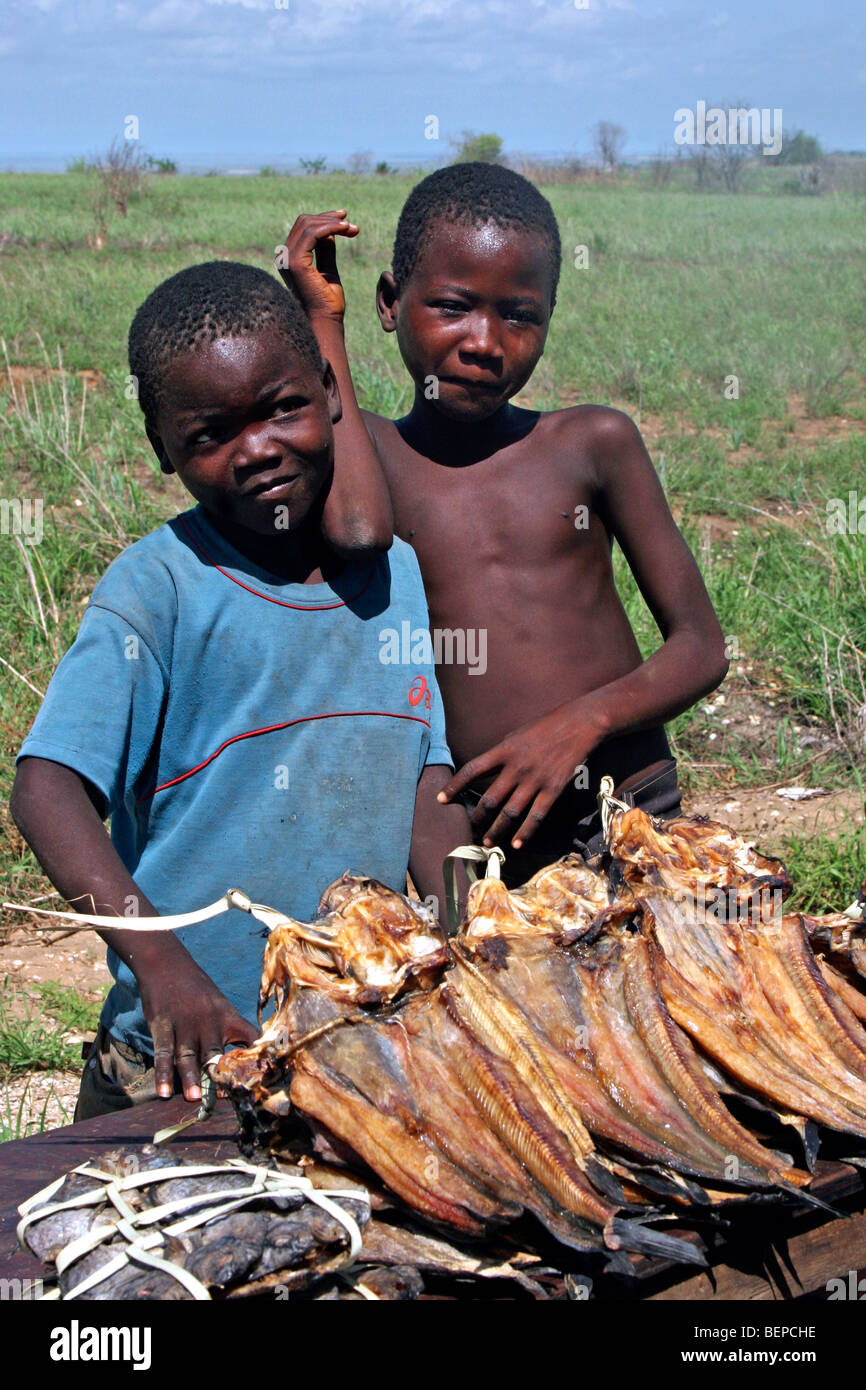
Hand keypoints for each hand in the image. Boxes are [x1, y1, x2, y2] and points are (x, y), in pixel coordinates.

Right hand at [138, 959, 258, 1102]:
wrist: (167, 964)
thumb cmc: (196, 989)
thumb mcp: (219, 1004)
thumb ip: (229, 1028)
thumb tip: (245, 1056)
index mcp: (227, 1016)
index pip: (249, 1037)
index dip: (257, 1057)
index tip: (262, 1078)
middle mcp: (209, 1021)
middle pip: (216, 1052)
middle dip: (220, 1076)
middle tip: (224, 1099)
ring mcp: (185, 1024)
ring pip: (189, 1055)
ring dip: (191, 1078)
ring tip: (193, 1098)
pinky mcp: (163, 1025)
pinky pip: (164, 1052)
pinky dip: (163, 1073)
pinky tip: (163, 1091)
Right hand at [278, 210, 358, 322]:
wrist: (326, 321)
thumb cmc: (328, 303)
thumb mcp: (328, 269)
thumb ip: (326, 250)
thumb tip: (330, 231)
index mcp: (288, 259)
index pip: (303, 229)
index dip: (324, 220)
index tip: (346, 222)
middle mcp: (283, 257)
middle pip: (304, 222)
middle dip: (330, 219)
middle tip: (352, 226)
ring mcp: (287, 259)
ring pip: (308, 225)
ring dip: (333, 223)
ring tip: (352, 228)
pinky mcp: (296, 262)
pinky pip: (312, 234)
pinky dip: (330, 227)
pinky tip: (345, 229)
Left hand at [437, 702, 603, 849]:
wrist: (580, 723)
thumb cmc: (546, 726)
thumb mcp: (516, 735)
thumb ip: (501, 754)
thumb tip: (485, 770)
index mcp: (504, 750)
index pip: (472, 770)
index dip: (454, 786)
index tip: (440, 800)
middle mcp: (517, 767)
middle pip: (489, 798)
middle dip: (476, 817)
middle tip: (469, 829)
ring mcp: (535, 779)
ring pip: (510, 812)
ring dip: (496, 830)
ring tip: (488, 842)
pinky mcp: (554, 789)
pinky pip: (536, 816)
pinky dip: (524, 833)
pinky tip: (515, 844)